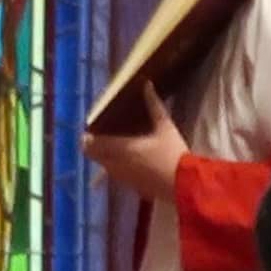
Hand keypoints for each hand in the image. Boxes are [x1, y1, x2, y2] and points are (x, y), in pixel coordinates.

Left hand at [81, 84, 186, 202]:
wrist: (185, 184)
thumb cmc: (173, 153)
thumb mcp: (165, 126)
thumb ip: (153, 105)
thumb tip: (146, 84)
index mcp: (122, 148)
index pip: (92, 144)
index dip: (86, 138)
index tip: (87, 130)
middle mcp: (117, 164)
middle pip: (93, 157)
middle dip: (92, 148)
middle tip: (96, 138)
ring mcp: (123, 177)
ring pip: (103, 167)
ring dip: (103, 157)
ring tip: (110, 147)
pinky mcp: (131, 186)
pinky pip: (115, 175)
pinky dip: (114, 167)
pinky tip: (125, 161)